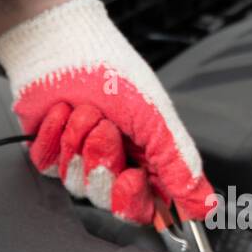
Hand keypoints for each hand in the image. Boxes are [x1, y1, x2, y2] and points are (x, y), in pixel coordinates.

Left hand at [0, 0, 212, 222]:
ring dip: (80, 142)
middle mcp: (113, 164)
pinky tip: (62, 112)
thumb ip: (179, 163)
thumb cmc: (112, 70)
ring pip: (76, 184)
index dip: (135, 202)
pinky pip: (49, 164)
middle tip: (106, 131)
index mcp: (144, 160)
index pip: (144, 206)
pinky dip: (56, 135)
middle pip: (107, 201)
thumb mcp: (156, 116)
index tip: (132, 179)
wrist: (63, 45)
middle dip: (104, 165)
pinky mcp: (47, 153)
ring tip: (86, 111)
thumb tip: (204, 204)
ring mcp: (79, 161)